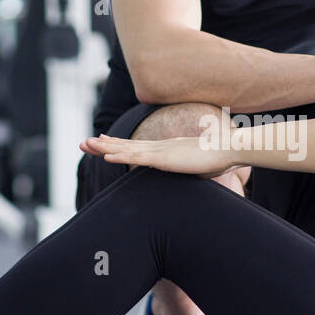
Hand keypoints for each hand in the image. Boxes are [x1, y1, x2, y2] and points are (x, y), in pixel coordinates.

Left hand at [80, 134, 236, 179]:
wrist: (229, 148)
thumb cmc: (220, 158)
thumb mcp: (200, 167)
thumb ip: (192, 169)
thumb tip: (199, 174)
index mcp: (166, 148)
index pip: (137, 145)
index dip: (118, 143)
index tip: (103, 140)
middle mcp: (159, 147)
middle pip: (126, 144)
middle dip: (103, 144)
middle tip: (84, 142)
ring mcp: (160, 152)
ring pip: (126, 149)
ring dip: (104, 148)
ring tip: (86, 145)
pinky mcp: (164, 158)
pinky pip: (136, 157)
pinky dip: (119, 155)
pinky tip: (105, 156)